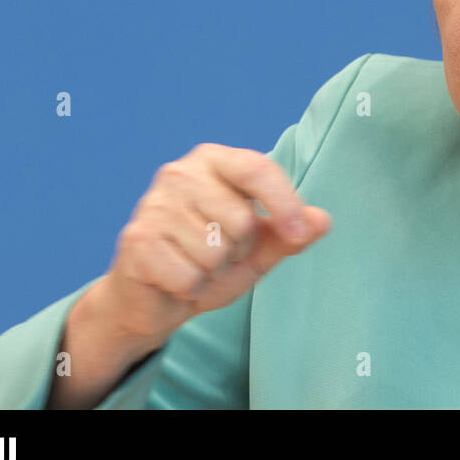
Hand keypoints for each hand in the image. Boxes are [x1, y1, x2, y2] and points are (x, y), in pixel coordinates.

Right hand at [95, 142, 329, 346]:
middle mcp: (179, 173)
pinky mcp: (137, 241)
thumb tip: (322, 221)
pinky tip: (175, 279)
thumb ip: (291, 232)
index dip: (284, 203)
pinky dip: (190, 288)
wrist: (154, 298)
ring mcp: (153, 205)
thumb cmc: (209, 261)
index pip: (257, 169)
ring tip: (195, 264)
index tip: (298, 234)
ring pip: (214, 251)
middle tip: (218, 254)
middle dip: (239, 249)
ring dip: (213, 271)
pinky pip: (189, 276)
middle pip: (240, 219)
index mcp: (213, 161)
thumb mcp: (259, 248)